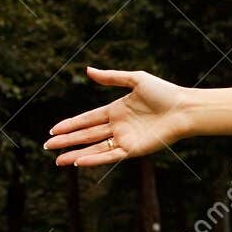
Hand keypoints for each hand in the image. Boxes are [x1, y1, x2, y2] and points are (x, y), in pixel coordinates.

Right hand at [44, 66, 192, 165]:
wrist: (184, 108)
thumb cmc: (165, 92)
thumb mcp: (136, 80)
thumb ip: (112, 78)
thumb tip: (87, 70)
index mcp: (117, 110)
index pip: (88, 119)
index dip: (70, 124)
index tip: (53, 130)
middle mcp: (118, 126)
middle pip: (87, 135)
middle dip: (67, 141)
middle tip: (47, 146)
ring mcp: (125, 139)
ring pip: (95, 148)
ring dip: (76, 154)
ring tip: (57, 160)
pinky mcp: (134, 149)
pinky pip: (110, 156)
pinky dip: (94, 159)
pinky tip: (78, 161)